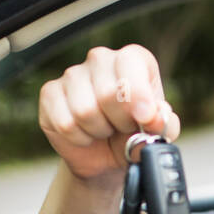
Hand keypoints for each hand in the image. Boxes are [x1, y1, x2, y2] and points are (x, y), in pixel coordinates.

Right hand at [37, 44, 181, 183]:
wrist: (105, 155)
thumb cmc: (134, 134)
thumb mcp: (157, 131)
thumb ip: (163, 123)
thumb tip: (155, 116)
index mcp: (132, 59)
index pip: (130, 62)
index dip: (138, 93)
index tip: (143, 118)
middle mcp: (101, 59)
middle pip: (107, 92)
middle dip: (119, 121)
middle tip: (123, 127)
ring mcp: (72, 74)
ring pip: (85, 110)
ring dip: (99, 131)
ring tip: (104, 130)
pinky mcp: (50, 93)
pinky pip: (65, 122)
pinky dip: (79, 138)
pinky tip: (85, 134)